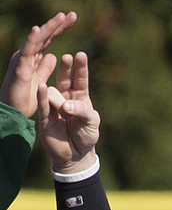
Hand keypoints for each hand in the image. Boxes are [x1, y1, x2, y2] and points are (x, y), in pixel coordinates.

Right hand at [4, 12, 75, 116]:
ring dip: (49, 27)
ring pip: (37, 39)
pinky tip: (38, 30)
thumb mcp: (40, 80)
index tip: (72, 18)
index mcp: (34, 58)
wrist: (12, 112)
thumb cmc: (24, 98)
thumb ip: (45, 68)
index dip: (60, 29)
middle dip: (58, 24)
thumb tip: (54, 56)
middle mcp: (28, 56)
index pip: (49, 40)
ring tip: (61, 17)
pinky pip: (26, 51)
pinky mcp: (19, 67)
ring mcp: (23, 60)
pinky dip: (32, 40)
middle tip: (73, 14)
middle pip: (45, 36)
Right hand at [39, 51, 100, 172]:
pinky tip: (42, 86)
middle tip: (67, 57)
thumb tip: (65, 105)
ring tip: (62, 106)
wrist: (76, 155)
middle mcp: (66, 99)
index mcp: (80, 98)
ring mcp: (54, 107)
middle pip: (64, 80)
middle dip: (66, 69)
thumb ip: (82, 111)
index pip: (80, 80)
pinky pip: (42, 105)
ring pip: (53, 93)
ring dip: (58, 97)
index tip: (81, 55)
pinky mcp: (45, 117)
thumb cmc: (87, 136)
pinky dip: (42, 96)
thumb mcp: (91, 122)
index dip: (80, 68)